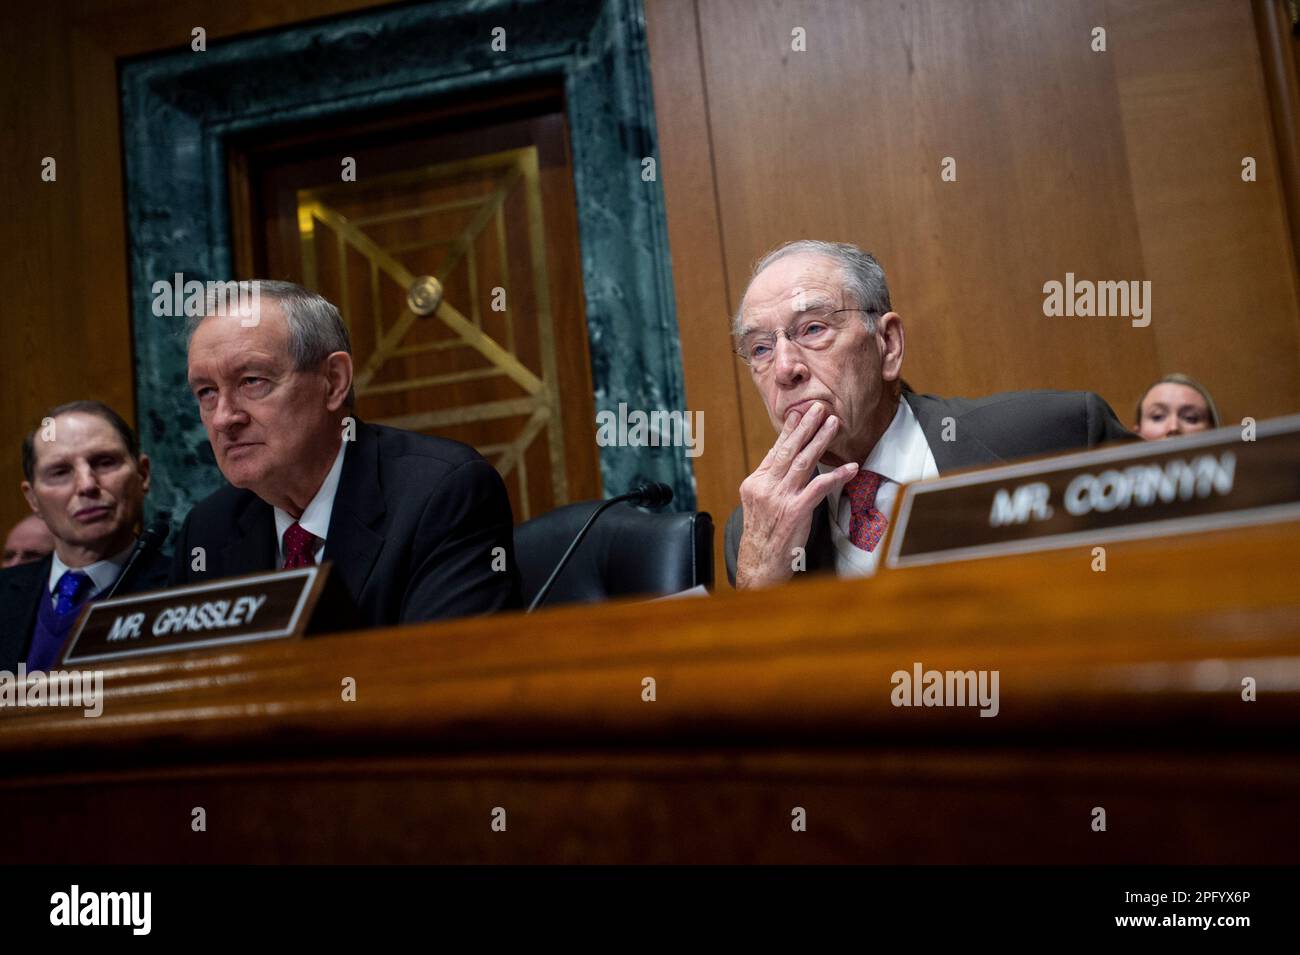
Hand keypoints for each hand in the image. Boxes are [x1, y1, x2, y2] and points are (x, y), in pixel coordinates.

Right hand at [734, 401, 859, 589]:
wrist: (760, 564)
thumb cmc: (764, 536)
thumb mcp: (758, 506)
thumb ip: (771, 484)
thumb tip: (786, 464)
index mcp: (755, 483)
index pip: (774, 451)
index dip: (787, 432)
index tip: (797, 414)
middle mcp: (765, 487)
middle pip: (788, 450)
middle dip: (805, 427)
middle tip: (818, 408)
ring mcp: (780, 498)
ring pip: (803, 462)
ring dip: (820, 441)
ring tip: (833, 424)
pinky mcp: (796, 510)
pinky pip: (819, 487)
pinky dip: (836, 475)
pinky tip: (850, 467)